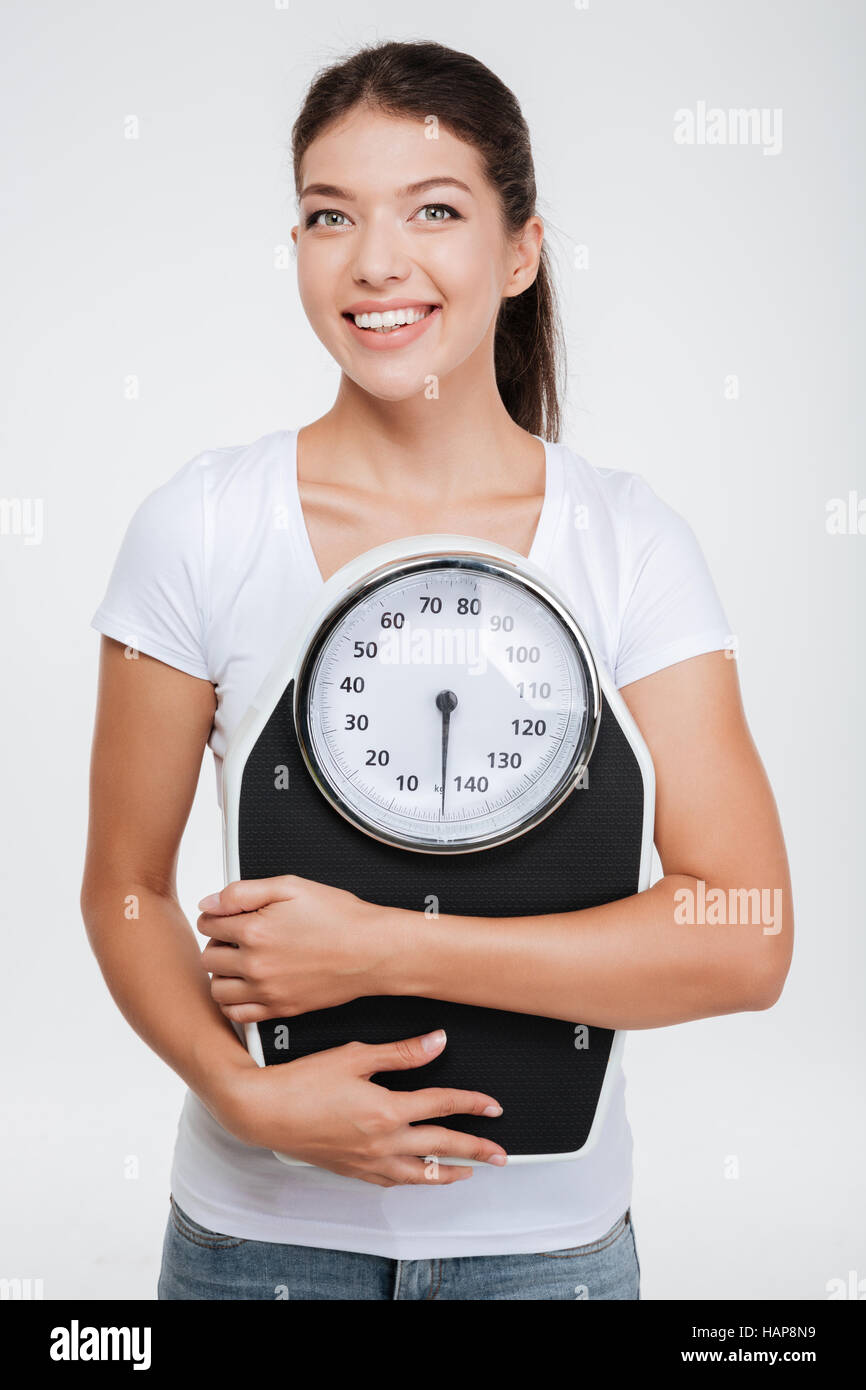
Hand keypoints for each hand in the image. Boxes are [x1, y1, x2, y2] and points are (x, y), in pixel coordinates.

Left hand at [197, 875, 393, 1021]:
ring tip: (240, 961)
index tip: (228, 915)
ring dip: (222, 973)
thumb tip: (209, 903)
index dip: (217, 914)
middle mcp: (255, 965)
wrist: (372, 950)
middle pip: (208, 956)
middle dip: (218, 942)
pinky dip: (233, 1002)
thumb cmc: (339, 917)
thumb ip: (242, 892)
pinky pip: (237, 1015)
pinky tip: (245, 986)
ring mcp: (266, 991)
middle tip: (237, 935)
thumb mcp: (291, 887)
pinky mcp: (280, 1009)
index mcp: (254, 930)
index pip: (208, 923)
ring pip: (217, 988)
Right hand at [213, 1028, 506, 1185]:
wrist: (262, 1110)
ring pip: (419, 1173)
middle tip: (500, 1154)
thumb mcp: (355, 1055)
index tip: (493, 1107)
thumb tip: (437, 1042)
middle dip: (475, 1149)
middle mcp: (381, 1141)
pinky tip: (416, 1176)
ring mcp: (366, 1160)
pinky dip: (411, 1180)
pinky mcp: (351, 1169)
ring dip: (447, 1173)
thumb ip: (401, 1052)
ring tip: (467, 1173)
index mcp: (386, 1110)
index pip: (442, 1105)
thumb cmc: (302, 1081)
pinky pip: (391, 1181)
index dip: (472, 1104)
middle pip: (441, 1146)